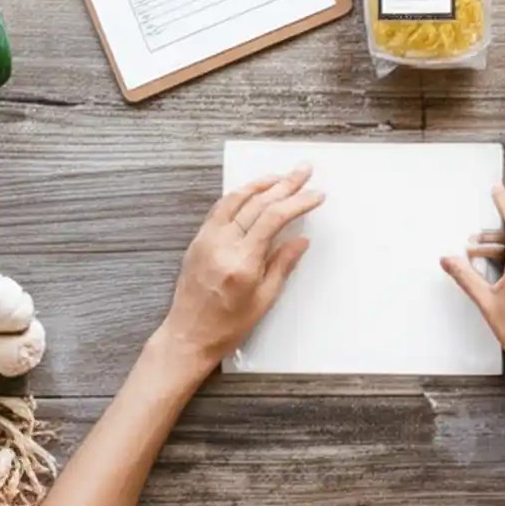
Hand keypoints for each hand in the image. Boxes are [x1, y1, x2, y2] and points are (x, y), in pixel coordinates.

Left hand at [154, 166, 324, 371]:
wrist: (188, 334)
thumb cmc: (228, 326)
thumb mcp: (264, 300)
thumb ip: (283, 265)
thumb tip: (301, 240)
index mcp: (243, 262)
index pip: (273, 219)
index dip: (297, 202)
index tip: (316, 194)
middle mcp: (222, 245)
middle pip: (257, 203)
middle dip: (284, 184)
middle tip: (304, 171)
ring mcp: (207, 239)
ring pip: (235, 199)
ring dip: (260, 184)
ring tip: (281, 176)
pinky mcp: (198, 240)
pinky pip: (220, 209)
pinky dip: (238, 195)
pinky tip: (252, 191)